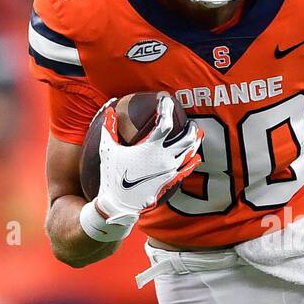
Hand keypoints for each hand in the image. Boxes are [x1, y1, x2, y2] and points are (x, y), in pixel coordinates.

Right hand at [95, 94, 202, 221]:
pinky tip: (195, 157)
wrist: (119, 204)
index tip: (165, 99)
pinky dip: (193, 161)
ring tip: (196, 135)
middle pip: (188, 137)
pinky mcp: (171, 182)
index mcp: (151, 147)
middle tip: (190, 121)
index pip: (166, 121)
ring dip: (195, 142)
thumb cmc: (112, 175)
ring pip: (191, 152)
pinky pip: (187, 169)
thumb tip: (110, 109)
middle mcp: (165, 157)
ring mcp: (170, 170)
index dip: (167, 107)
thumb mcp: (107, 149)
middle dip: (191, 126)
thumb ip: (109, 127)